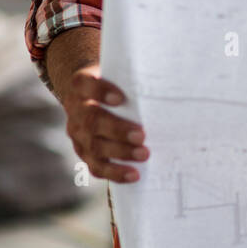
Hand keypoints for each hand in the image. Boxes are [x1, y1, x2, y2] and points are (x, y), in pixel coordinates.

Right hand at [63, 64, 147, 182]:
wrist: (93, 96)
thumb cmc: (116, 82)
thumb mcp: (120, 72)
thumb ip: (136, 76)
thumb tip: (171, 78)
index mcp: (81, 84)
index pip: (84, 84)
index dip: (100, 91)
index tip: (120, 98)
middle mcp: (75, 109)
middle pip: (91, 120)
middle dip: (117, 130)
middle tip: (141, 135)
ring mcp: (78, 133)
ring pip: (93, 146)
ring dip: (120, 152)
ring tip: (144, 154)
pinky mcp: (84, 152)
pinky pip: (96, 166)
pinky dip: (115, 172)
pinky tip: (133, 175)